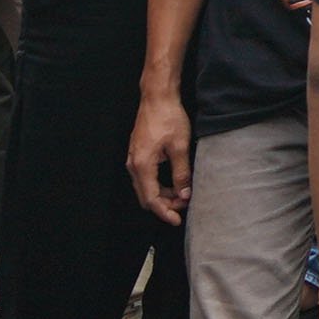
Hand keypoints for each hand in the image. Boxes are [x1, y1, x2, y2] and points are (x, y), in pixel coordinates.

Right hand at [128, 90, 192, 224]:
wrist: (157, 98)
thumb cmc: (168, 118)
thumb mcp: (180, 146)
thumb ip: (181, 172)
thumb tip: (184, 194)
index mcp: (142, 165)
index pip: (151, 199)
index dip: (164, 212)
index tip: (177, 220)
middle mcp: (133, 165)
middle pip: (146, 196)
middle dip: (165, 205)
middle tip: (185, 205)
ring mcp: (134, 159)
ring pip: (146, 187)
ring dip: (163, 195)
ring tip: (183, 194)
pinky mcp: (138, 154)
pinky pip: (146, 177)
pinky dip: (159, 184)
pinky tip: (174, 183)